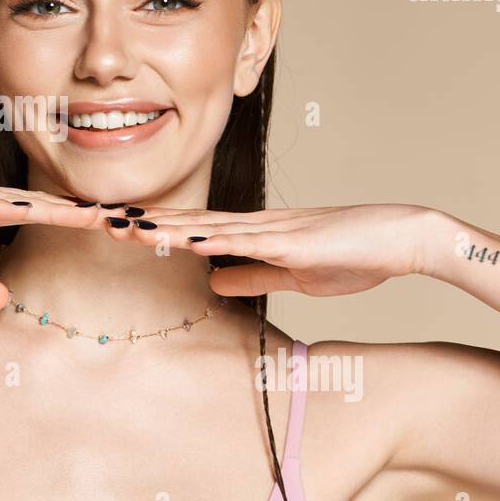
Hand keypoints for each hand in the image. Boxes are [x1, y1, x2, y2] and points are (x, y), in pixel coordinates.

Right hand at [0, 158, 102, 309]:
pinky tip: (38, 211)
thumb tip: (3, 298)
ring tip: (104, 217)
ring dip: (61, 210)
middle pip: (43, 206)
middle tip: (135, 223)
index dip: (77, 223)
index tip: (116, 230)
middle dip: (87, 216)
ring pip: (21, 201)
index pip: (38, 217)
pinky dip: (9, 206)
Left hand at [102, 202, 436, 296]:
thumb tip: (210, 282)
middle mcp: (254, 223)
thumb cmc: (354, 255)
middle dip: (140, 222)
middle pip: (185, 220)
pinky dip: (211, 238)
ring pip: (205, 225)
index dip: (150, 229)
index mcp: (252, 232)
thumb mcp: (292, 274)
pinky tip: (183, 238)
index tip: (110, 228)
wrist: (405, 238)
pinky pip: (245, 239)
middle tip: (94, 219)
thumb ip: (250, 274)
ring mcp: (273, 227)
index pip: (190, 229)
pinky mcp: (295, 237)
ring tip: (119, 226)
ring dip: (163, 227)